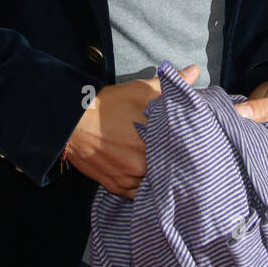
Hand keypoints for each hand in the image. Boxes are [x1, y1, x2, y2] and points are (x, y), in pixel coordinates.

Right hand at [65, 63, 201, 198]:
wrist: (72, 123)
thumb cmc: (108, 105)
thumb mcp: (141, 90)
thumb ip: (173, 84)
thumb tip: (195, 71)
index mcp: (156, 142)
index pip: (182, 151)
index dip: (187, 147)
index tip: (189, 144)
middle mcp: (144, 165)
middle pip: (168, 170)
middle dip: (173, 163)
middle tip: (176, 157)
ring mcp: (129, 179)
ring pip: (154, 184)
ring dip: (158, 178)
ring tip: (162, 169)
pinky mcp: (116, 187)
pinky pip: (137, 195)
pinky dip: (143, 188)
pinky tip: (144, 177)